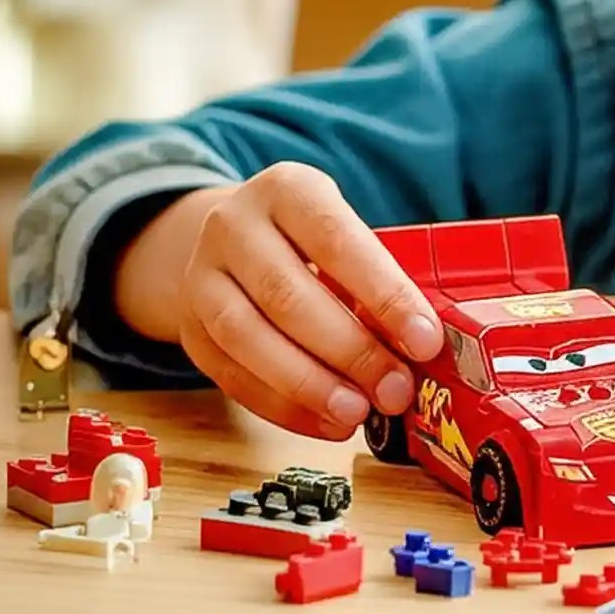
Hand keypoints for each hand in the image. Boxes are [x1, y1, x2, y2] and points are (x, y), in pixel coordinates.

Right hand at [173, 162, 442, 439]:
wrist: (235, 240)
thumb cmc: (314, 243)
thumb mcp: (347, 235)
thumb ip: (377, 282)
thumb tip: (418, 349)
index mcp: (287, 189)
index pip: (337, 241)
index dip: (384, 295)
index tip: (424, 341)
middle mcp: (233, 225)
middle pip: (288, 295)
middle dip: (350, 351)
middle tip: (395, 389)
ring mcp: (201, 276)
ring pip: (248, 338)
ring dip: (310, 386)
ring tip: (357, 413)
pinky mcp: (190, 328)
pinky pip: (231, 376)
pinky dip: (283, 408)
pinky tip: (325, 424)